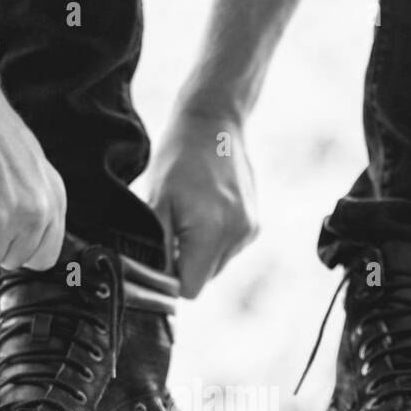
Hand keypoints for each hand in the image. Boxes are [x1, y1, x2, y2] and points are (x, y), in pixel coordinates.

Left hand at [148, 110, 258, 298]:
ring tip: (192, 213)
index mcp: (211, 233)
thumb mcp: (157, 200)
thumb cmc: (178, 158)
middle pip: (205, 277)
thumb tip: (156, 280)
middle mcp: (236, 236)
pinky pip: (229, 249)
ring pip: (217, 264)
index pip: (190, 288)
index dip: (171, 277)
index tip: (162, 253)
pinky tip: (208, 209)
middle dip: (186, 261)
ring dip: (201, 249)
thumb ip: (158, 246)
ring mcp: (249, 230)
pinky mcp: (254, 224)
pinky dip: (216, 238)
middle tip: (174, 225)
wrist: (214, 122)